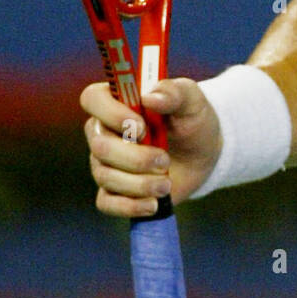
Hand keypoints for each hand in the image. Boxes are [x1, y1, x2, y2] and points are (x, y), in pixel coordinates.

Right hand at [81, 77, 221, 216]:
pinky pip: (107, 202)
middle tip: (165, 160)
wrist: (204, 154)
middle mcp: (104, 130)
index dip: (111, 114)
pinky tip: (153, 203)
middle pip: (99, 146)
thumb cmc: (192, 120)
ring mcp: (106, 162)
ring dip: (139, 183)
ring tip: (166, 184)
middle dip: (135, 158)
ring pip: (105, 176)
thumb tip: (150, 97)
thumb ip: (174, 92)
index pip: (92, 99)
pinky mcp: (114, 190)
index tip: (141, 126)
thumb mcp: (192, 100)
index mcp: (117, 101)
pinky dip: (130, 206)